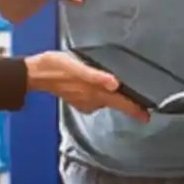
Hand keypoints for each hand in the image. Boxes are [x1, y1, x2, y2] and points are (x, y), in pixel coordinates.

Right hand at [26, 51, 149, 122]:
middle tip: (140, 104)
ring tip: (120, 89)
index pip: (120, 103)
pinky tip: (97, 85)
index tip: (147, 117)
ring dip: (112, 96)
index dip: (134, 110)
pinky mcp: (77, 99)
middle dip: (127, 103)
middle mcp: (91, 100)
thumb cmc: (56, 66)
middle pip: (114, 103)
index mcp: (94, 92)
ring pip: (104, 100)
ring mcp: (84, 101)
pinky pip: (93, 98)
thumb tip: (115, 83)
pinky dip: (99, 94)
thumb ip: (96, 76)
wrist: (36, 73)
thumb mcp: (76, 66)